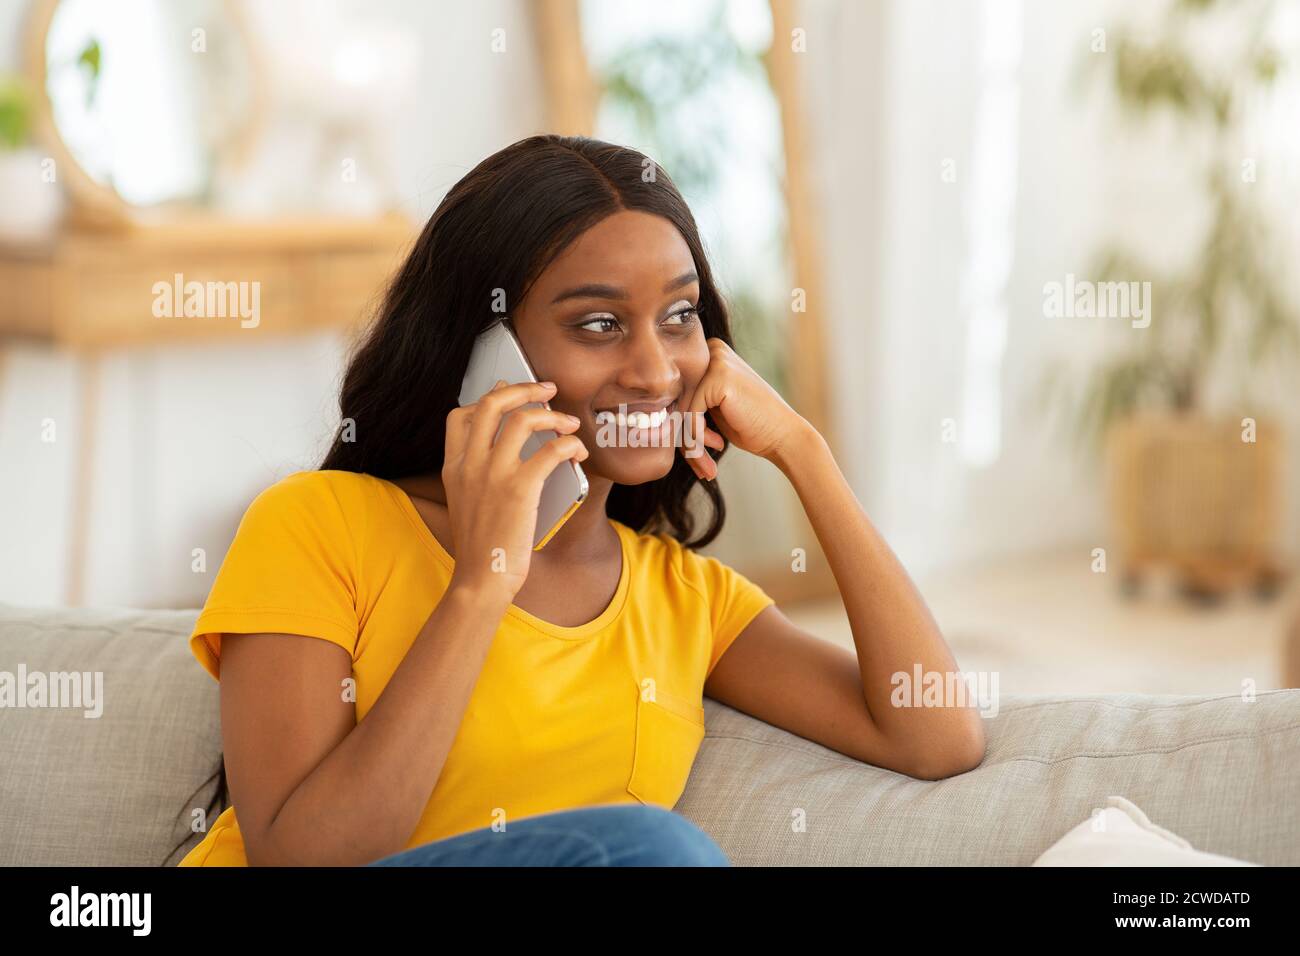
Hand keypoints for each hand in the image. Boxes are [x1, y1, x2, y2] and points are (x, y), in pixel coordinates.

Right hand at [441, 379, 588, 598]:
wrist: (482, 578)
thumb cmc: (483, 545)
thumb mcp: (466, 502)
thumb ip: (478, 472)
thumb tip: (504, 442)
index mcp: (454, 466)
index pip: (461, 414)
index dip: (488, 397)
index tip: (509, 391)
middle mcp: (470, 464)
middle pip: (493, 403)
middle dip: (524, 389)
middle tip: (547, 389)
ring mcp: (494, 474)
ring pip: (524, 419)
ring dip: (554, 416)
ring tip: (570, 424)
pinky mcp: (520, 488)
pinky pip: (551, 449)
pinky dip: (570, 444)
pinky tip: (577, 453)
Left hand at [678, 338, 812, 479]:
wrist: (784, 435)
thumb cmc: (750, 425)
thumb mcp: (713, 408)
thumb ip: (688, 401)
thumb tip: (649, 411)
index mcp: (709, 352)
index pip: (677, 389)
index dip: (680, 424)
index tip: (694, 453)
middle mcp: (711, 349)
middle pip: (676, 397)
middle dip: (683, 436)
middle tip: (700, 463)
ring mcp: (715, 360)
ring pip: (681, 408)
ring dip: (690, 442)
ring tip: (706, 463)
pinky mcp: (717, 376)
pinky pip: (690, 413)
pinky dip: (697, 437)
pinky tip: (718, 446)